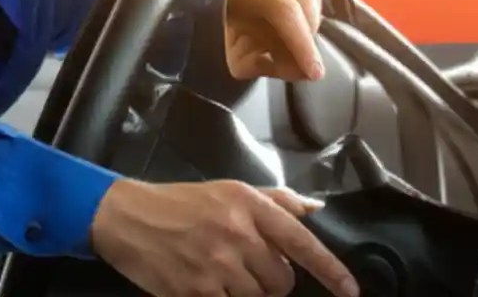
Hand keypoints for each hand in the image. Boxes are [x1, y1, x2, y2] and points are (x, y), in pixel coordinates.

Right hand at [91, 179, 358, 296]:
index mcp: (248, 206)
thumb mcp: (228, 190)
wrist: (126, 217)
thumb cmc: (179, 202)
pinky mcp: (195, 292)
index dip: (330, 270)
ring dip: (246, 293)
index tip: (350, 291)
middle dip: (270, 280)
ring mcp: (216, 266)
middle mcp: (236, 234)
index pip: (301, 242)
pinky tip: (209, 287)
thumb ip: (275, 201)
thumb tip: (315, 208)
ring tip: (221, 274)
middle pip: (281, 280)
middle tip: (245, 267)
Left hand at [212, 0, 323, 81]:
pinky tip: (294, 12)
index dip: (302, 43)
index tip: (313, 72)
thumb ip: (262, 64)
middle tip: (303, 56)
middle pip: (303, 0)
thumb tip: (299, 71)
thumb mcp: (231, 48)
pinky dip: (310, 4)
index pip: (283, 9)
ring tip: (292, 33)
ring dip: (309, 20)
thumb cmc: (223, 22)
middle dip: (307, 34)